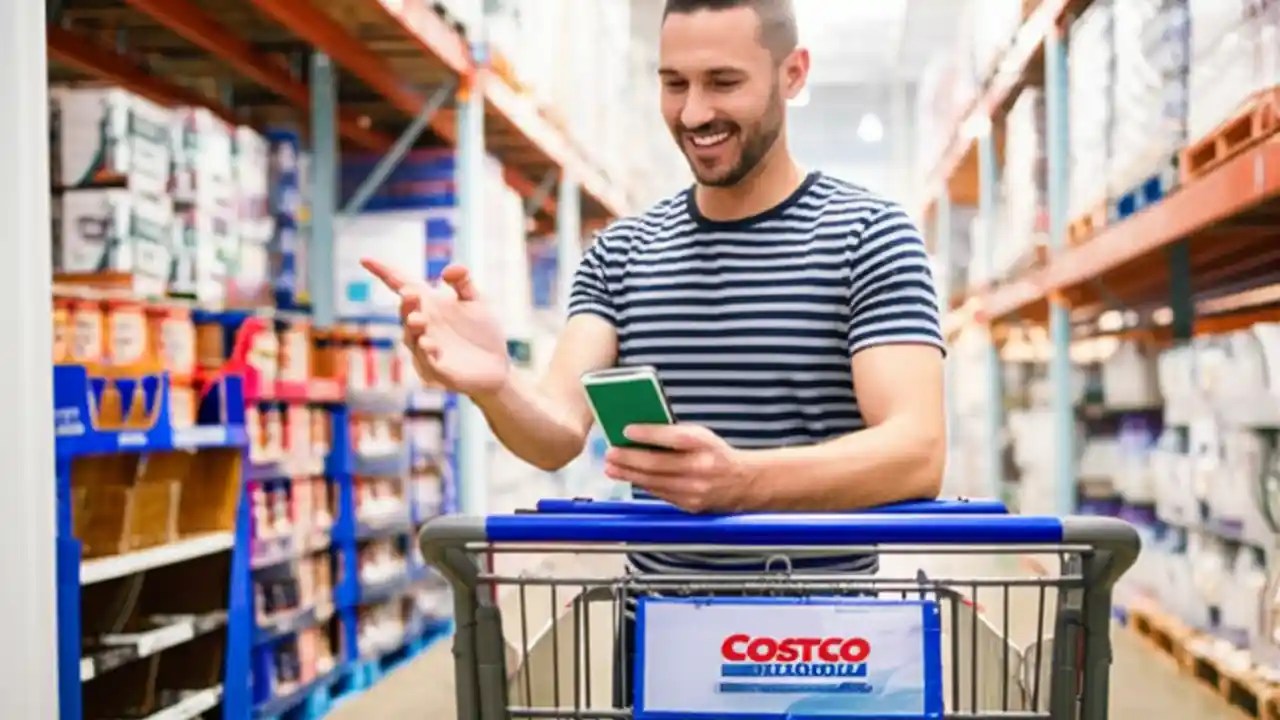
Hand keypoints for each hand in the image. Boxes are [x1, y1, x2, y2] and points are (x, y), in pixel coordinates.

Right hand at [361, 258, 509, 396]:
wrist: (497, 367)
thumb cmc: (482, 333)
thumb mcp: (476, 303)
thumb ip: (463, 283)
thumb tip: (448, 269)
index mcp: (430, 305)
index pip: (402, 285)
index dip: (384, 273)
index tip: (365, 260)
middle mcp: (423, 326)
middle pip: (406, 313)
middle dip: (407, 304)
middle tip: (410, 294)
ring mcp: (426, 350)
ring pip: (412, 339)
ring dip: (413, 328)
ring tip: (419, 319)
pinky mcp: (437, 371)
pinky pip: (427, 362)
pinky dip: (426, 353)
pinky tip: (430, 344)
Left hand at [603, 424, 758, 512]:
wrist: (743, 482)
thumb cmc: (716, 454)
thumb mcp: (701, 436)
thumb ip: (674, 434)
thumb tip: (639, 433)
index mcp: (704, 444)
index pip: (672, 438)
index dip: (648, 434)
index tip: (627, 430)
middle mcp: (700, 468)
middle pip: (657, 464)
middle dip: (629, 458)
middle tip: (611, 453)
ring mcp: (695, 490)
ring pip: (654, 482)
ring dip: (629, 474)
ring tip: (612, 467)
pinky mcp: (690, 504)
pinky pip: (660, 493)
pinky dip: (643, 484)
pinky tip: (630, 477)